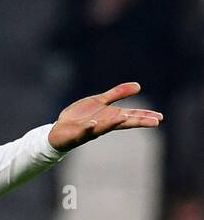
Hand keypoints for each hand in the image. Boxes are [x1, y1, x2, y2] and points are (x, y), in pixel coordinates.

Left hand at [48, 82, 162, 152]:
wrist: (60, 130)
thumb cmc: (81, 117)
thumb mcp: (101, 102)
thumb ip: (118, 93)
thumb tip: (139, 86)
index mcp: (110, 117)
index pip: (131, 116)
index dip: (145, 116)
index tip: (160, 118)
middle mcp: (104, 125)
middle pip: (123, 123)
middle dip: (138, 122)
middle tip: (155, 123)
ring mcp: (91, 130)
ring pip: (104, 127)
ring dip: (114, 123)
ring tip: (125, 118)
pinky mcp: (78, 134)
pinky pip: (84, 131)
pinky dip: (90, 127)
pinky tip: (94, 122)